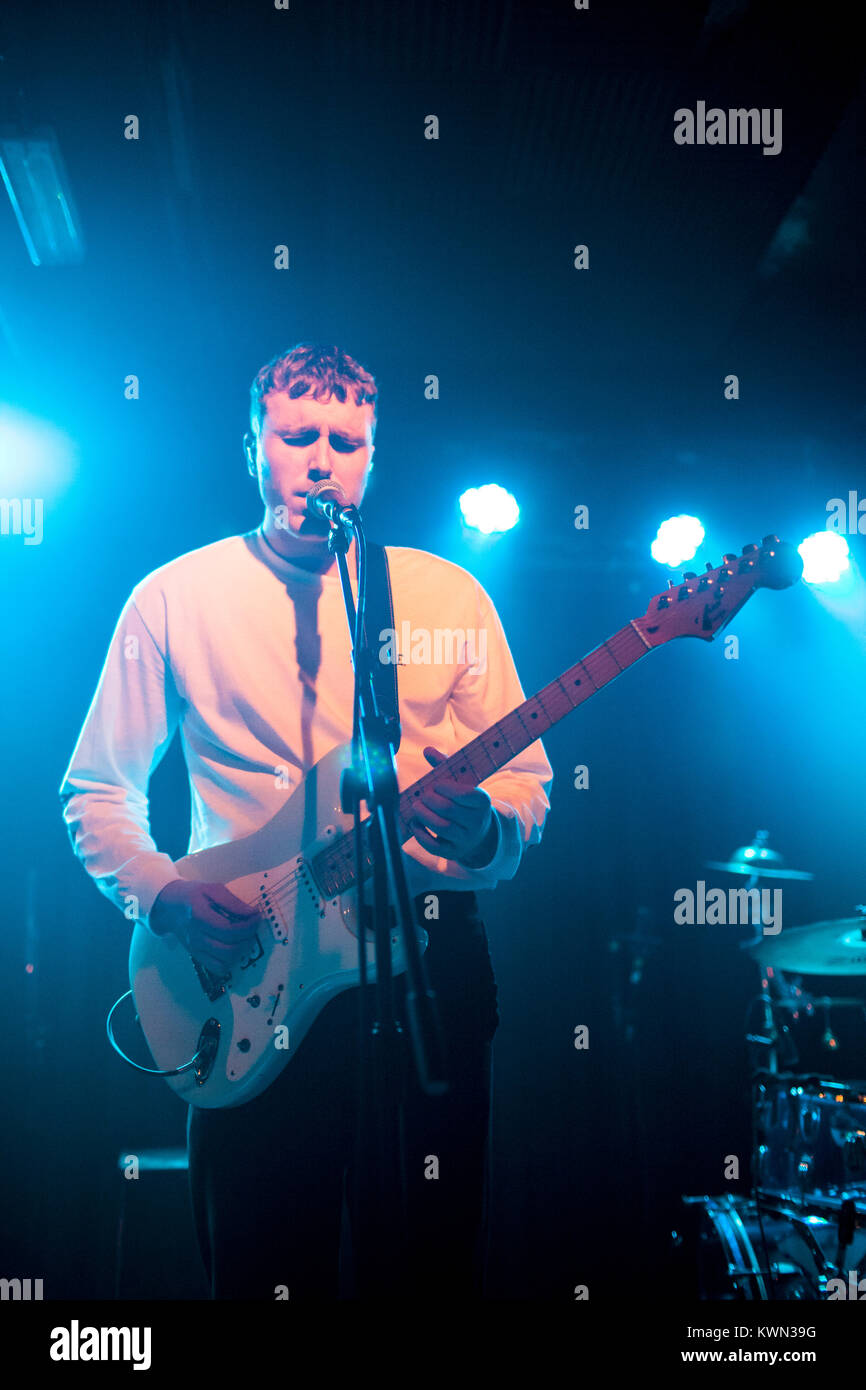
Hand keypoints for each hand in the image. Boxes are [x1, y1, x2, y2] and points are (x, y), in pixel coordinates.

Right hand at [149, 879, 262, 974]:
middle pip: (229, 948)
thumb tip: (253, 914)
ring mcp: (195, 948)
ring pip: (225, 961)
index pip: (229, 929)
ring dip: (241, 951)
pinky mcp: (196, 956)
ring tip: (245, 938)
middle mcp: (195, 936)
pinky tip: (233, 948)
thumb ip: (232, 902)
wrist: (169, 906)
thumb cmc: (193, 895)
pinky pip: (217, 968)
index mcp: (199, 915)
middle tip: (253, 928)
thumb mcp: (212, 889)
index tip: (257, 916)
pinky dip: (230, 962)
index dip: (248, 926)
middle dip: (248, 940)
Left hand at [407, 746, 497, 866]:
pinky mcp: (453, 852)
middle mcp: (477, 821)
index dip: (446, 787)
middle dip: (430, 800)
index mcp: (482, 801)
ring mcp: (466, 839)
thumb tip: (428, 750)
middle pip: (449, 810)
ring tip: (416, 807)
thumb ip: (445, 766)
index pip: (465, 794)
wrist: (478, 832)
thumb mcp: (461, 783)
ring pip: (441, 827)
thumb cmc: (465, 802)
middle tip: (423, 795)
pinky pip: (435, 846)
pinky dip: (421, 834)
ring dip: (423, 815)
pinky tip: (415, 823)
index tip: (436, 784)